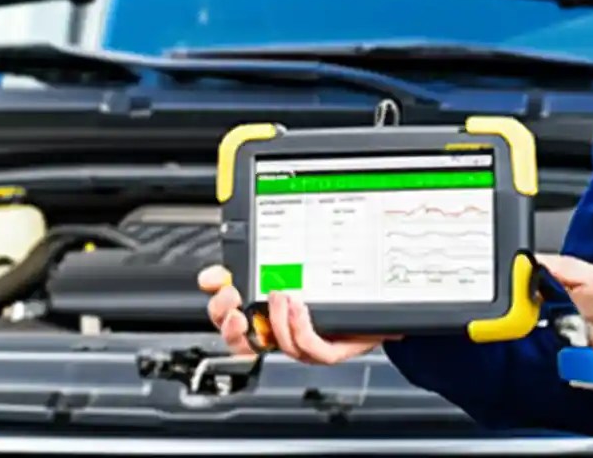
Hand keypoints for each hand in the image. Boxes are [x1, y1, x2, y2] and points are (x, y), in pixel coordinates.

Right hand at [197, 264, 395, 364]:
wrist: (380, 310)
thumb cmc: (338, 292)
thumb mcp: (300, 270)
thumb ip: (267, 262)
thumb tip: (240, 243)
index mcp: (267, 314)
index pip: (229, 314)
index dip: (216, 300)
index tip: (212, 279)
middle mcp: (281, 332)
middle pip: (239, 338)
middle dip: (229, 319)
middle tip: (233, 299)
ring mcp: (302, 343)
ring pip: (275, 343)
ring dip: (272, 319)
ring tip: (279, 294)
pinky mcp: (327, 350)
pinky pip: (308, 347)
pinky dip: (299, 327)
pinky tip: (300, 307)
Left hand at [536, 253, 592, 393]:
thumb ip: (584, 280)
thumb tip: (548, 271)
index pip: (562, 268)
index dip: (539, 269)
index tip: (526, 269)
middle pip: (557, 307)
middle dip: (560, 316)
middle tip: (582, 322)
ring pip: (568, 338)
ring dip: (578, 344)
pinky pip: (582, 362)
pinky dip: (590, 363)